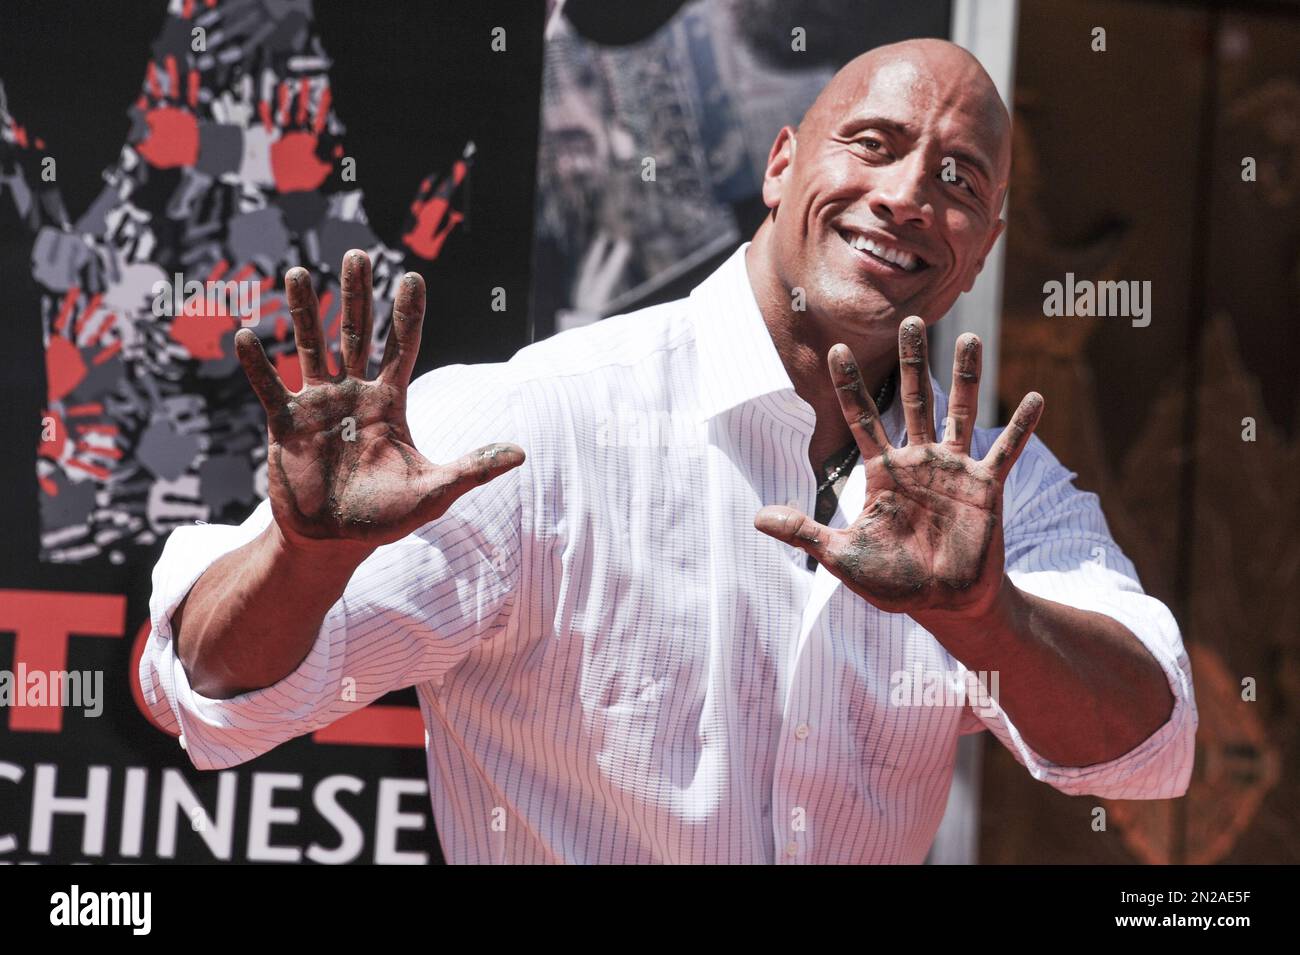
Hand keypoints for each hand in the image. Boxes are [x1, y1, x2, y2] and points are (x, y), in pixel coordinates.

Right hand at [234, 250, 523, 549]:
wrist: (335, 541)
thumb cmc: (385, 517)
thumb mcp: (433, 492)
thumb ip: (471, 469)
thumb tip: (521, 453)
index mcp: (390, 403)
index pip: (403, 347)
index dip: (407, 314)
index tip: (412, 277)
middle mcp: (354, 394)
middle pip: (356, 333)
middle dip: (356, 294)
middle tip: (357, 254)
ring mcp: (318, 406)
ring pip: (311, 347)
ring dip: (303, 312)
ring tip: (296, 272)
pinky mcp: (286, 424)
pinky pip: (269, 388)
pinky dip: (258, 365)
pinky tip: (247, 335)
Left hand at [754, 317, 1042, 617]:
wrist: (943, 604)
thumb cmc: (892, 583)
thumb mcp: (841, 557)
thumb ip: (804, 532)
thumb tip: (757, 518)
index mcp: (882, 473)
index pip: (860, 419)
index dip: (848, 386)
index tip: (836, 350)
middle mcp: (918, 462)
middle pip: (912, 400)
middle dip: (910, 361)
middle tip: (910, 319)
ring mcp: (954, 471)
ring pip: (959, 411)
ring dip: (965, 376)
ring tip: (969, 336)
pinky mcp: (986, 487)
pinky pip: (1006, 450)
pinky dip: (1021, 426)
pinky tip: (1035, 396)